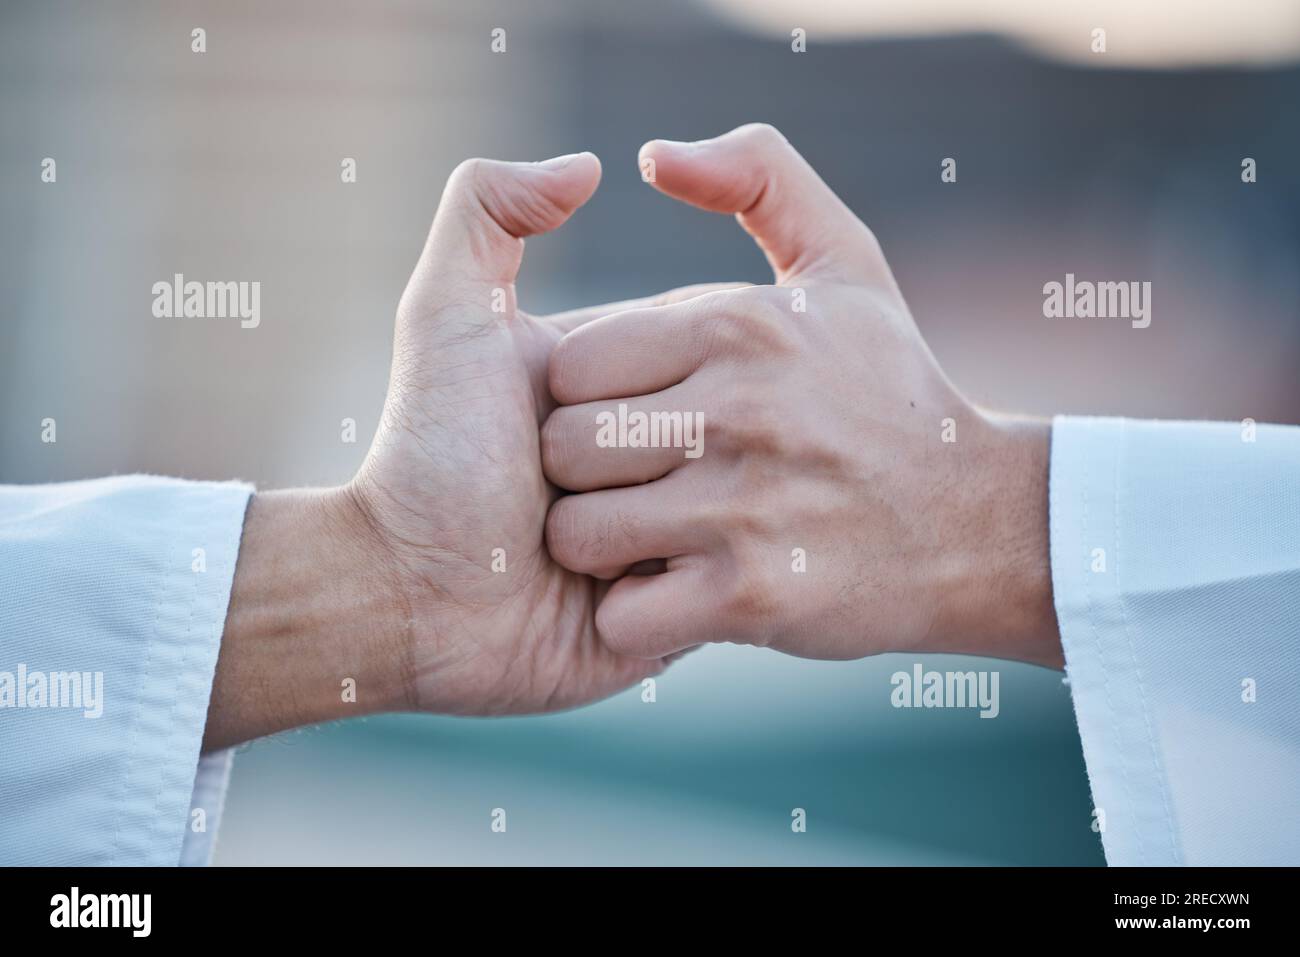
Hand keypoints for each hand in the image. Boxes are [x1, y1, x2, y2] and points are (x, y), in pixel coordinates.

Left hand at [206, 152, 724, 748]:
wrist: (404, 598)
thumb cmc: (428, 452)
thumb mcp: (447, 317)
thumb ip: (487, 212)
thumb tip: (589, 165)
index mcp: (633, 379)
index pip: (661, 351)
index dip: (591, 387)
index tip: (540, 416)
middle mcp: (671, 451)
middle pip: (682, 436)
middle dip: (595, 469)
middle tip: (542, 493)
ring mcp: (688, 537)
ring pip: (695, 515)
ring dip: (614, 539)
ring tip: (566, 552)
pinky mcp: (690, 615)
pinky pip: (701, 594)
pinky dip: (647, 602)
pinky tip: (604, 597)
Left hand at [541, 125, 1060, 667]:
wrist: (976, 526)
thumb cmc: (891, 393)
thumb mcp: (845, 263)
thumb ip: (760, 179)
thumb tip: (652, 157)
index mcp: (739, 323)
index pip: (572, 363)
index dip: (594, 400)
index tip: (643, 419)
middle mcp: (738, 409)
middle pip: (563, 449)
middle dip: (589, 476)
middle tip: (645, 486)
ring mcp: (742, 509)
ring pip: (577, 534)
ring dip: (606, 549)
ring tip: (659, 539)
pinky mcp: (750, 598)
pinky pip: (623, 614)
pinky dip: (639, 617)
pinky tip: (683, 593)